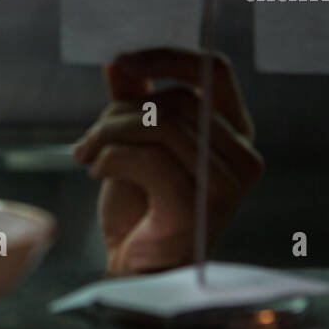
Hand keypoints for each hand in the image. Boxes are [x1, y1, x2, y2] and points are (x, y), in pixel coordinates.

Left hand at [71, 48, 263, 275]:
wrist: (136, 271)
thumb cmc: (141, 208)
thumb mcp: (136, 144)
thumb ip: (134, 102)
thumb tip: (118, 60)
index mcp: (235, 134)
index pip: (214, 72)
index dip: (167, 57)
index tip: (121, 60)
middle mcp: (243, 156)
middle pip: (176, 100)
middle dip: (118, 112)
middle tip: (87, 139)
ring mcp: (225, 184)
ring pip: (160, 126)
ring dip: (107, 135)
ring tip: (85, 155)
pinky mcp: (198, 207)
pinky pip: (148, 159)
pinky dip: (110, 158)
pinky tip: (95, 171)